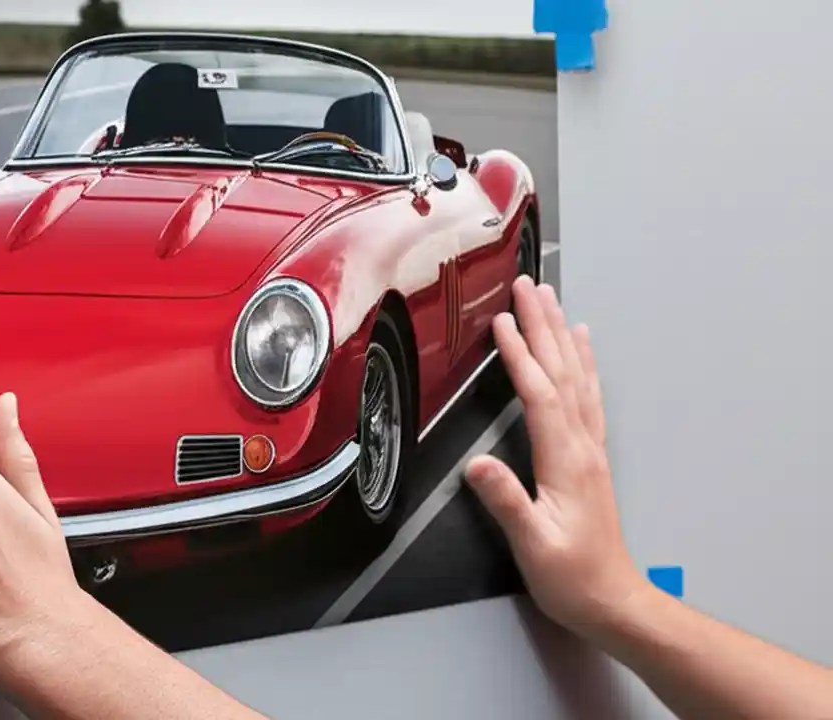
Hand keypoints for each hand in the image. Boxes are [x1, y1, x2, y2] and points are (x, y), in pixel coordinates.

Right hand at [465, 276, 644, 637]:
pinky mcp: (589, 456)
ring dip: (561, 334)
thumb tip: (477, 465)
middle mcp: (583, 445)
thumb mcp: (533, 544)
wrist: (613, 600)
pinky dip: (583, 362)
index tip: (501, 320)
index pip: (541, 394)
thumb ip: (506, 502)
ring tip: (550, 299)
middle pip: (562, 371)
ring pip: (577, 377)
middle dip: (542, 325)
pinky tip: (580, 346)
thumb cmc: (572, 577)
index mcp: (565, 460)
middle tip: (528, 285)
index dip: (519, 354)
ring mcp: (590, 448)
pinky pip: (588, 395)